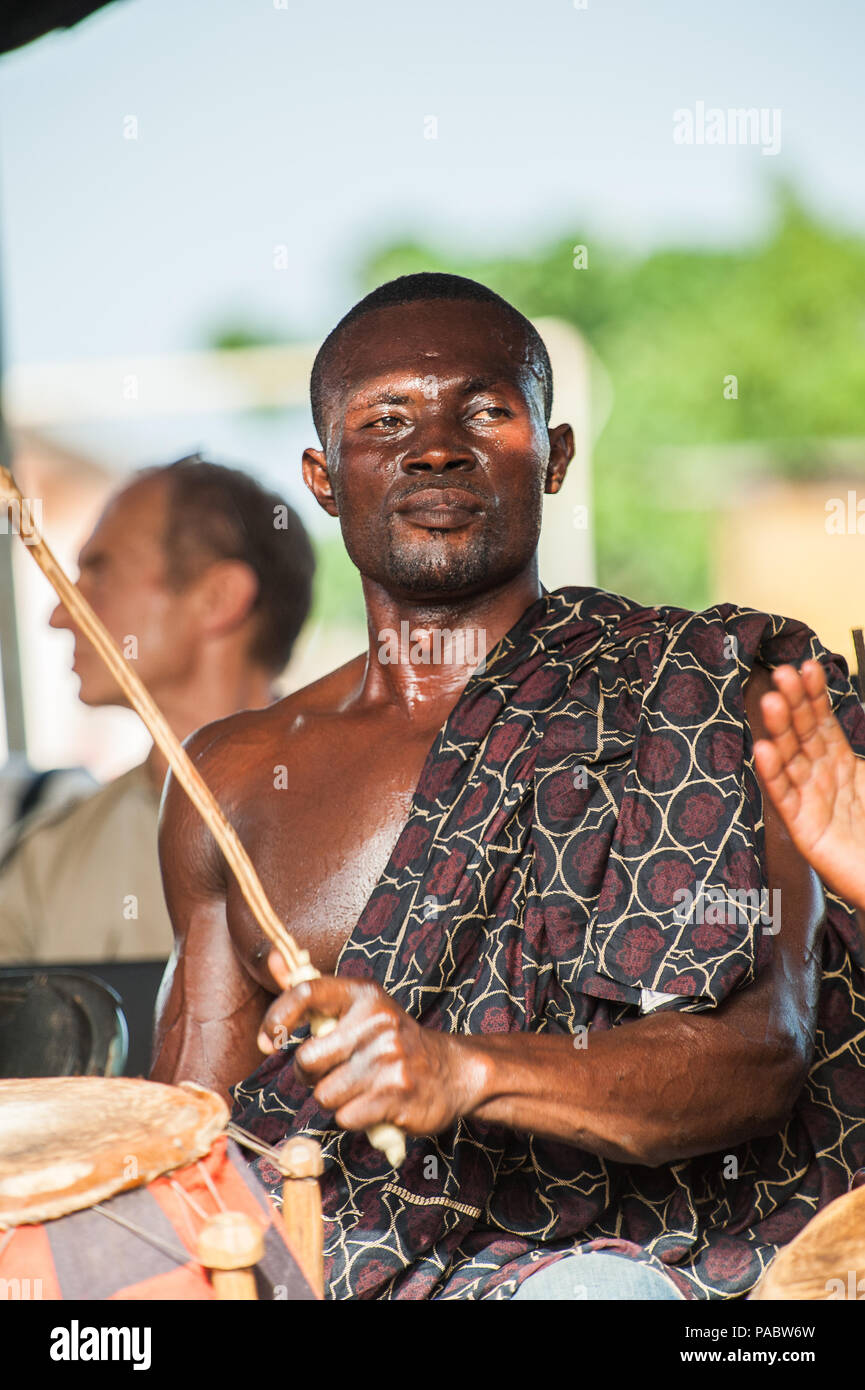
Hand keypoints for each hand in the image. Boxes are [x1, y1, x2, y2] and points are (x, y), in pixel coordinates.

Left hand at [257, 950, 482, 1136]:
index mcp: (365, 995)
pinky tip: (375, 1105)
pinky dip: (354, 1118)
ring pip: (324, 1095)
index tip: (268, 1039)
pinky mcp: (396, 1095)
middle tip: (333, 1072)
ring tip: (361, 1088)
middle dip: (311, 1075)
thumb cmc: (395, 1040)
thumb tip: (274, 959)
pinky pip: (345, 1117)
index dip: (278, 1016)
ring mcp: (388, 1059)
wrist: (454, 1070)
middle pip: (307, 1059)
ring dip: (336, 1100)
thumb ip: (315, 993)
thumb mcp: (362, 1008)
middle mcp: (377, 1022)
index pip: (307, 992)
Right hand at [753, 660, 864, 910]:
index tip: (806, 666)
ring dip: (777, 730)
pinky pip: (784, 797)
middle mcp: (822, 777)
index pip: (822, 719)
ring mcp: (811, 801)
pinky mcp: (804, 829)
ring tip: (771, 701)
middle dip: (792, 702)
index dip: (813, 693)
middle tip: (783, 674)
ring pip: (788, 758)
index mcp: (843, 762)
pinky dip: (772, 774)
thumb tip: (859, 709)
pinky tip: (764, 750)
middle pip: (801, 733)